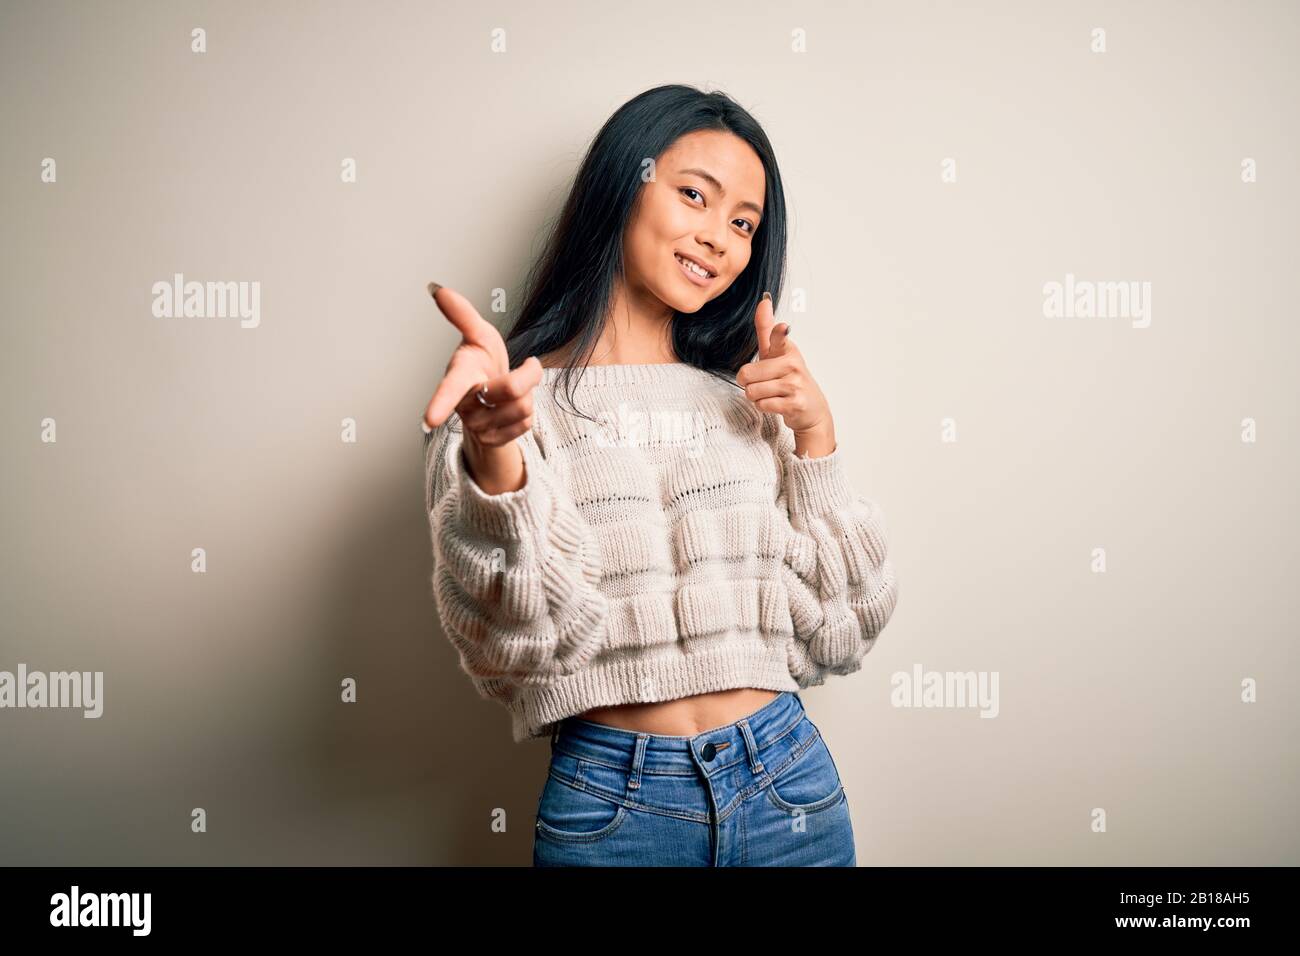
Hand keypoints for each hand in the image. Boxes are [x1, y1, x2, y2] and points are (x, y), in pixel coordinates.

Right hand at [423, 283, 542, 491]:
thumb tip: (438, 289)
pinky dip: (527, 413)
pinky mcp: (492, 441)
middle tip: (527, 365)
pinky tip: (512, 409)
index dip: (439, 404)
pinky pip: (525, 425)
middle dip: (528, 375)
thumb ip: (461, 314)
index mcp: (458, 376)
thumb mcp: (479, 334)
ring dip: (528, 395)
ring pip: (523, 408)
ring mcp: (477, 426)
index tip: (428, 420)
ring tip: (512, 391)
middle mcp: (463, 405)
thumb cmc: (483, 362)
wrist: (493, 397)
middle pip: (511, 389)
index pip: (449, 389)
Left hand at [736, 294, 835, 453]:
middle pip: (747, 373)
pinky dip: (763, 406)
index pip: (779, 335)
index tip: (783, 327)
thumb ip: (767, 329)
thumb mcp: (777, 353)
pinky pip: (762, 404)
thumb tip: (764, 300)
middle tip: (762, 383)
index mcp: (788, 349)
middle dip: (747, 382)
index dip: (779, 332)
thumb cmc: (789, 378)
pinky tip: (776, 403)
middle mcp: (793, 364)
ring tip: (770, 393)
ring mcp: (795, 384)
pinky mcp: (795, 403)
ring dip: (756, 396)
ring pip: (752, 391)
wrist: (811, 410)